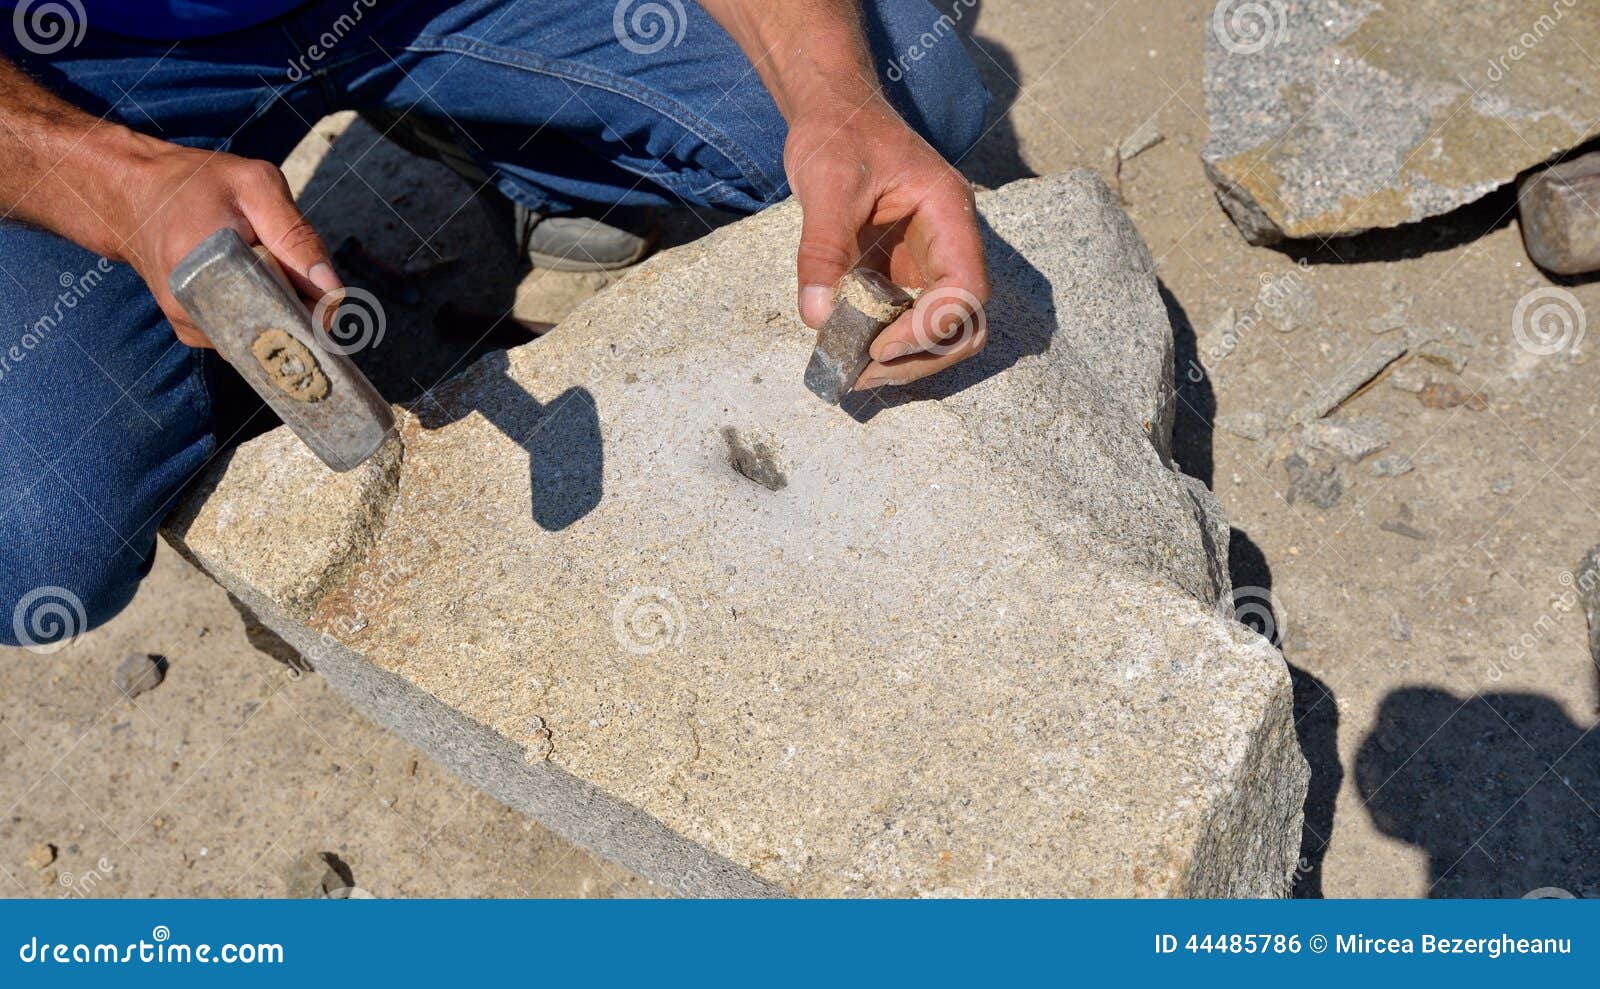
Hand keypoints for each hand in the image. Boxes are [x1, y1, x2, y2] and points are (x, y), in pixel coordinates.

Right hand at [106, 139, 340, 346]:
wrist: (133, 196)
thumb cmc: (198, 183)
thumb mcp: (254, 185)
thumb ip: (296, 234)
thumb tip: (331, 288)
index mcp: (207, 266)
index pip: (282, 312)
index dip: (317, 309)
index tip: (329, 296)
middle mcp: (192, 306)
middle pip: (276, 331)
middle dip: (302, 311)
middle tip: (301, 279)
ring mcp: (190, 325)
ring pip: (262, 337)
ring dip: (282, 313)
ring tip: (274, 276)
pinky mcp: (191, 332)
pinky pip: (244, 335)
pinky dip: (260, 315)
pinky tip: (254, 286)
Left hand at [785, 97, 989, 390]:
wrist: (832, 112)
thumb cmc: (838, 133)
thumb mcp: (826, 184)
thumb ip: (823, 248)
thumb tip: (817, 317)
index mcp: (948, 214)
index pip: (967, 288)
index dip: (931, 328)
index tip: (880, 346)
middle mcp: (948, 244)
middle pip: (964, 323)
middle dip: (919, 357)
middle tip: (863, 373)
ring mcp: (927, 262)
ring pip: (940, 331)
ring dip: (904, 361)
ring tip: (851, 372)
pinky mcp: (901, 274)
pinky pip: (905, 322)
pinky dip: (882, 346)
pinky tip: (845, 354)